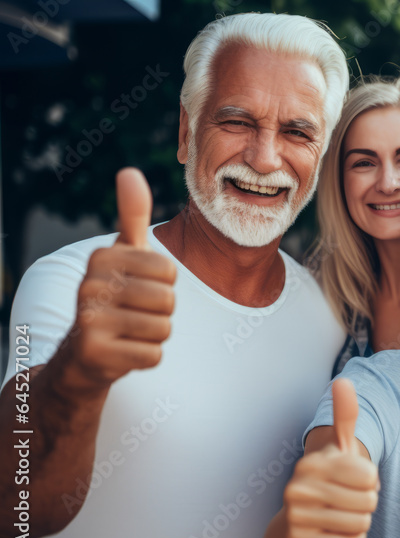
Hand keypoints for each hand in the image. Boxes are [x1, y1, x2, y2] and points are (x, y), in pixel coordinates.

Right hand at [65, 168, 176, 390]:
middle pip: (167, 300)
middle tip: (134, 313)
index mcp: (102, 257)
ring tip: (129, 331)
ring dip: (154, 334)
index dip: (164, 284)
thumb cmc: (114, 295)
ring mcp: (89, 321)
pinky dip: (146, 357)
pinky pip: (153, 355)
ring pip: (163, 329)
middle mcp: (89, 286)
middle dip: (161, 312)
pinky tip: (124, 352)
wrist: (83, 353)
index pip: (169, 271)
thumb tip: (130, 171)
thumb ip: (131, 215)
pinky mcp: (96, 354)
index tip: (138, 287)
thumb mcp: (122, 254)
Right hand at [284, 379, 378, 537]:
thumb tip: (344, 380)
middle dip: (366, 504)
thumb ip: (345, 415)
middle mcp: (297, 487)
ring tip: (341, 516)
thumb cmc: (327, 481)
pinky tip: (335, 533)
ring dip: (359, 523)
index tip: (352, 480)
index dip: (370, 480)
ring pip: (361, 525)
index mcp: (312, 463)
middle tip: (347, 500)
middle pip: (368, 501)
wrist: (296, 523)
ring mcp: (296, 515)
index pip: (370, 475)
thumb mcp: (338, 447)